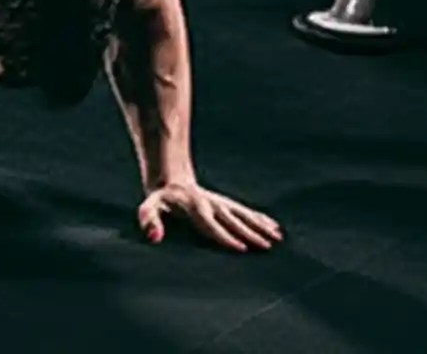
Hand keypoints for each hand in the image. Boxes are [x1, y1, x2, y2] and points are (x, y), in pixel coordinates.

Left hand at [138, 182, 282, 251]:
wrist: (169, 179)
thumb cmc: (159, 199)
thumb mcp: (148, 207)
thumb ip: (149, 220)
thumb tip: (154, 237)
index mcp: (195, 208)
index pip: (212, 225)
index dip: (225, 236)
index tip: (241, 247)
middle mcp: (211, 204)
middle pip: (233, 220)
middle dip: (250, 233)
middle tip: (266, 245)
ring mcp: (220, 202)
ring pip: (244, 214)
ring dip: (260, 225)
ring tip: (277, 236)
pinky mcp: (225, 203)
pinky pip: (246, 211)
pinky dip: (260, 218)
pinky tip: (274, 227)